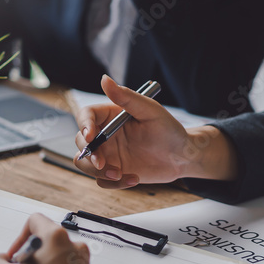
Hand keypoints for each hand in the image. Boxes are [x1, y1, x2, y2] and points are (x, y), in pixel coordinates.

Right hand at [74, 75, 237, 188]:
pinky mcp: (114, 172)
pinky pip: (102, 180)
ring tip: (119, 174)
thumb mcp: (150, 111)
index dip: (84, 125)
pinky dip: (114, 183)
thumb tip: (105, 79)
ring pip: (85, 164)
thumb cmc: (169, 130)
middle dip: (89, 154)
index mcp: (110, 116)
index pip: (86, 116)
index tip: (91, 137)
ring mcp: (108, 154)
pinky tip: (134, 179)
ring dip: (98, 172)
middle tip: (103, 163)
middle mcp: (105, 135)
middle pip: (81, 142)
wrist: (182, 157)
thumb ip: (126, 97)